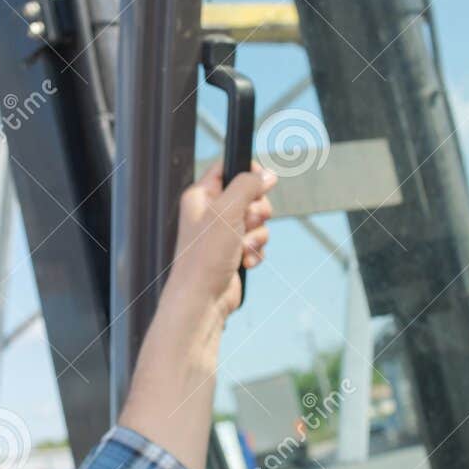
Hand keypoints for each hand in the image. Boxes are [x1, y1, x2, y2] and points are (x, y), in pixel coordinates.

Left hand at [165, 163, 276, 320]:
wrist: (203, 299)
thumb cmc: (204, 257)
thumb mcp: (226, 211)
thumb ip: (247, 186)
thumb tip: (268, 175)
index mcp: (201, 196)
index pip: (228, 168)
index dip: (248, 173)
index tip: (260, 183)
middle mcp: (211, 213)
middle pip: (250, 194)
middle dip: (257, 211)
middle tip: (246, 222)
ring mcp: (224, 234)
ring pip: (257, 221)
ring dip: (257, 235)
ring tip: (241, 248)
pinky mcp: (235, 252)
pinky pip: (258, 242)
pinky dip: (255, 252)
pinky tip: (243, 262)